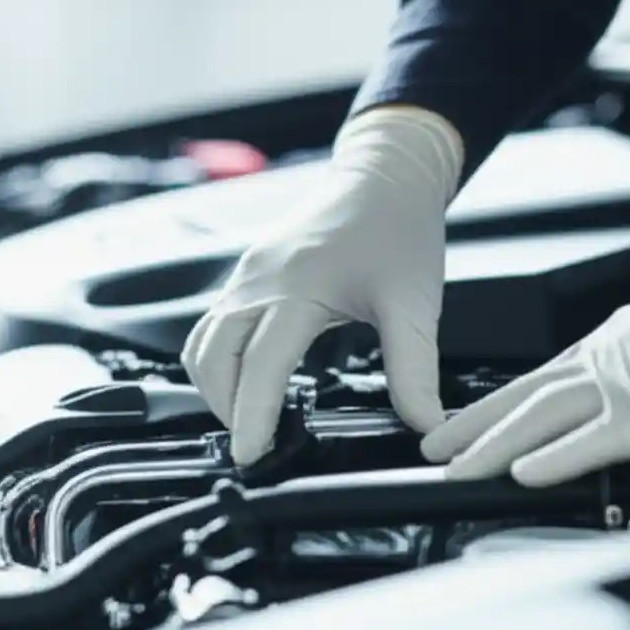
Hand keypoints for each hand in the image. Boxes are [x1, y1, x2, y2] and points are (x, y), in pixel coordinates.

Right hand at [182, 106, 463, 464]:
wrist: (386, 174)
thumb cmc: (400, 230)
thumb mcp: (414, 305)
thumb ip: (415, 371)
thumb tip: (425, 427)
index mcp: (298, 286)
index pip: (261, 364)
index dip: (252, 415)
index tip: (251, 454)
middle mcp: (260, 280)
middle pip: (213, 357)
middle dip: (225, 409)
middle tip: (255, 449)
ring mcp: (248, 275)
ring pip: (203, 343)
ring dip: (215, 386)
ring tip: (248, 420)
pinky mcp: (249, 274)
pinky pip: (213, 325)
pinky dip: (219, 360)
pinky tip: (247, 380)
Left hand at [421, 250, 629, 486]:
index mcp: (620, 336)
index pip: (549, 372)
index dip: (507, 399)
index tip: (478, 417)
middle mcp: (610, 354)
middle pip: (524, 390)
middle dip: (473, 419)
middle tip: (433, 441)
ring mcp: (627, 383)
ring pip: (538, 415)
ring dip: (488, 444)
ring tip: (451, 464)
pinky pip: (588, 440)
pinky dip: (550, 457)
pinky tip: (519, 473)